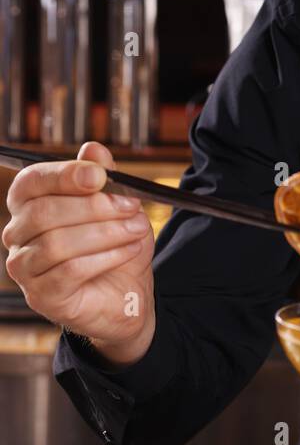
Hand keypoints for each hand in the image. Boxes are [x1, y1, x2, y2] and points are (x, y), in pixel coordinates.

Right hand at [3, 141, 155, 364]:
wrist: (127, 291)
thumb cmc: (114, 243)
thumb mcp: (117, 203)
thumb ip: (104, 176)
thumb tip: (93, 149)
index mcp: (29, 203)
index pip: (32, 181)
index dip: (64, 175)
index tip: (100, 176)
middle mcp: (17, 233)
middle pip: (45, 212)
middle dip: (95, 207)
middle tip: (132, 207)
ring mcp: (24, 267)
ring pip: (57, 243)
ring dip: (105, 233)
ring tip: (136, 230)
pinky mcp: (41, 295)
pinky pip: (69, 271)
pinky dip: (106, 257)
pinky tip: (128, 251)